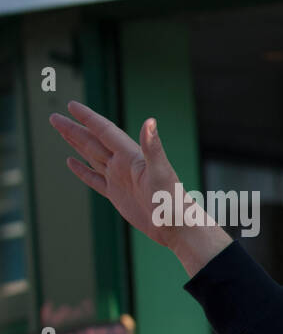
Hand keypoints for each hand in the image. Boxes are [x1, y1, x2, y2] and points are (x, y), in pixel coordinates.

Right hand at [49, 102, 231, 275]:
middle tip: (54, 117)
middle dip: (74, 129)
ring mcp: (119, 180)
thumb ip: (153, 147)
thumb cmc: (173, 201)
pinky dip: (82, 170)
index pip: (105, 131)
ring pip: (92, 156)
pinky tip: (71, 162)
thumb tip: (150, 121)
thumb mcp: (161, 172)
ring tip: (61, 131)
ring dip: (76, 144)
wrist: (178, 227)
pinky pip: (95, 179)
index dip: (88, 118)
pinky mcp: (117, 196)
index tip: (71, 105)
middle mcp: (124, 165)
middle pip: (93, 142)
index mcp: (131, 156)